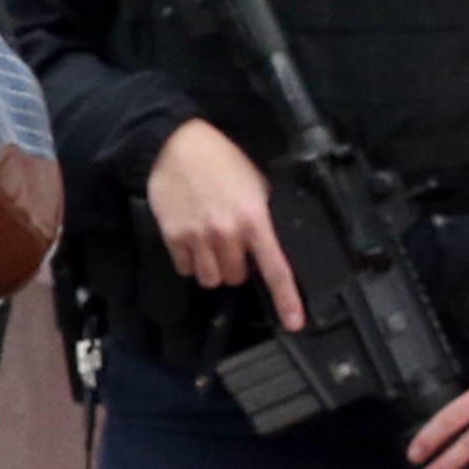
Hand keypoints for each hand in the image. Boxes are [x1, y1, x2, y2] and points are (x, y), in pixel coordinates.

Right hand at [145, 119, 306, 333]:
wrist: (176, 146)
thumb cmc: (222, 161)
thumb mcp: (255, 184)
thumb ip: (262, 217)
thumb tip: (270, 244)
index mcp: (255, 220)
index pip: (275, 268)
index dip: (287, 299)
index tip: (294, 323)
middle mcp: (227, 233)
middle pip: (237, 278)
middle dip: (237, 267)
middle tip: (232, 245)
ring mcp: (198, 237)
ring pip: (211, 279)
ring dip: (213, 269)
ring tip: (210, 246)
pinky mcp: (174, 237)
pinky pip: (186, 269)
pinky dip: (191, 262)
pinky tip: (192, 241)